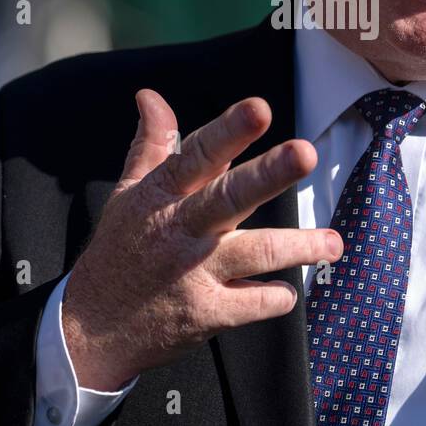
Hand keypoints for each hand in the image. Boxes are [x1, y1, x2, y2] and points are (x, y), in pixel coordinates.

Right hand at [62, 89, 341, 391]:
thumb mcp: (128, 194)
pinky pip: (255, 304)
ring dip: (300, 247)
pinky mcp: (206, 314)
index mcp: (162, 195)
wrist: (92, 329)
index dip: (229, 131)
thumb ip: (151, 144)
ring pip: (257, 252)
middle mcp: (181, 230)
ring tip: (333, 244)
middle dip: (269, 174)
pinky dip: (277, 297)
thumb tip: (150, 95)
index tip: (259, 108)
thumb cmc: (119, 252)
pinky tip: (287, 290)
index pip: (199, 155)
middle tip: (304, 153)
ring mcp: (195, 273)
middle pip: (230, 196)